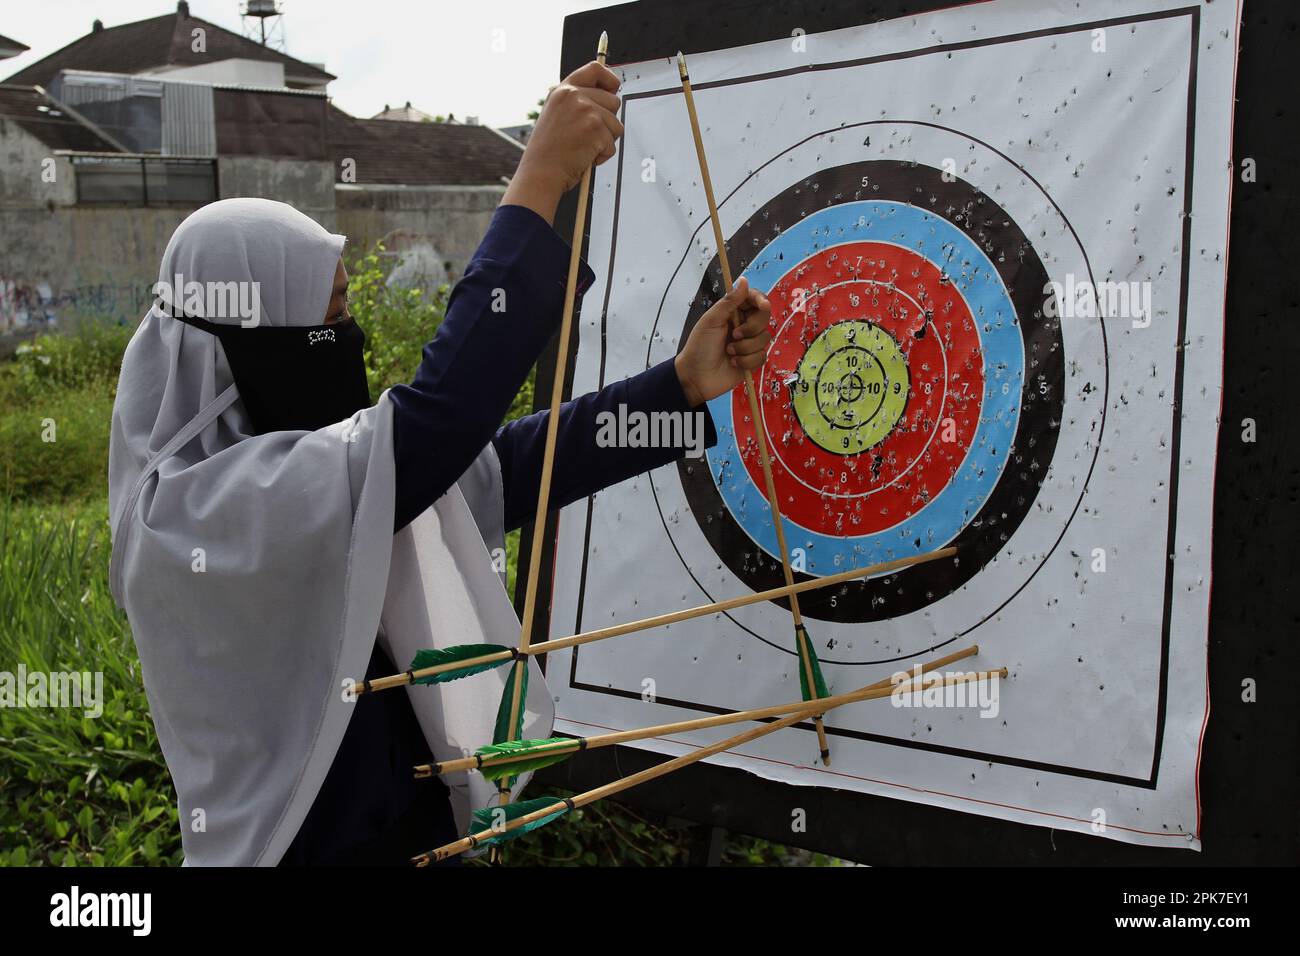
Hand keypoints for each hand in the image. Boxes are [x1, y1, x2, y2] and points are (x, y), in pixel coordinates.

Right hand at [503, 61, 622, 223]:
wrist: (540, 173)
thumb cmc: (547, 153)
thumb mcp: (556, 116)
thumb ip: (576, 103)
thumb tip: (607, 96)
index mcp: (562, 91)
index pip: (595, 69)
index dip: (609, 79)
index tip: (613, 89)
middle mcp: (574, 96)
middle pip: (613, 101)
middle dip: (607, 121)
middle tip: (588, 136)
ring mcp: (586, 110)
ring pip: (616, 124)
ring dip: (606, 140)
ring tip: (584, 148)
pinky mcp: (596, 128)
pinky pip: (613, 143)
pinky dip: (603, 155)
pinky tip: (584, 158)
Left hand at [674, 276, 772, 405]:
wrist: (696, 377)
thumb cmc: (699, 347)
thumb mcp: (711, 320)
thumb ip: (729, 301)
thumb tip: (744, 280)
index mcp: (734, 312)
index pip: (755, 299)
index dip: (761, 300)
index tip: (762, 305)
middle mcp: (744, 325)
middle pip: (764, 318)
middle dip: (751, 328)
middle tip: (734, 335)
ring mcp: (749, 343)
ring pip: (765, 338)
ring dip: (745, 347)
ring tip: (729, 352)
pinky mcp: (752, 360)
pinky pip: (762, 356)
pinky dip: (747, 360)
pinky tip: (733, 363)